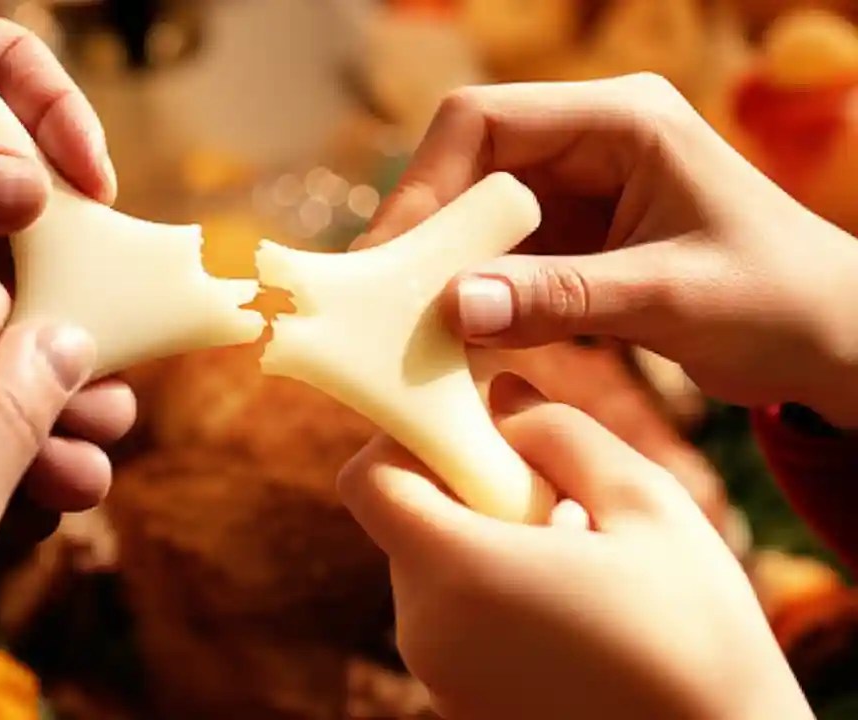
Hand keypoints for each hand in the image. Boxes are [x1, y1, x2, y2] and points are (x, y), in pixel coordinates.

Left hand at [337, 374, 810, 719]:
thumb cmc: (697, 634)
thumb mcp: (644, 503)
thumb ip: (558, 432)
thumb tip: (499, 395)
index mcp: (456, 572)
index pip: (367, 480)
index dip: (407, 440)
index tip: (475, 434)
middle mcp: (426, 630)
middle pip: (406, 521)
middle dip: (466, 491)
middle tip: (559, 501)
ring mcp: (439, 677)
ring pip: (434, 570)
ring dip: (488, 545)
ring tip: (580, 565)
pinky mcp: (462, 705)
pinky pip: (455, 622)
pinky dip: (496, 598)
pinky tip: (575, 613)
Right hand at [363, 73, 857, 427]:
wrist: (834, 342)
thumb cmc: (780, 303)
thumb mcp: (670, 298)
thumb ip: (562, 298)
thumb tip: (453, 308)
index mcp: (623, 121)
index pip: (484, 121)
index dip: (424, 184)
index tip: (390, 259)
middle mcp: (592, 144)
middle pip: (468, 167)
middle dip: (425, 233)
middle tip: (386, 303)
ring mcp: (582, 193)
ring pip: (475, 218)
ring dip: (443, 271)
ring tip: (412, 332)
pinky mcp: (576, 242)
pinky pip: (500, 260)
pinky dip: (475, 299)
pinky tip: (457, 344)